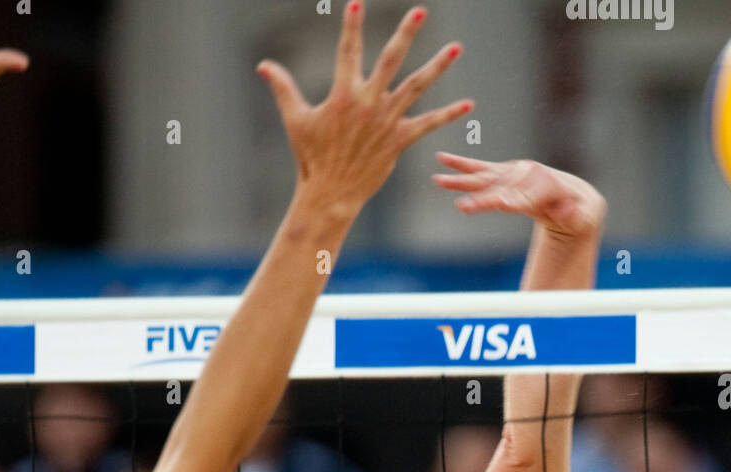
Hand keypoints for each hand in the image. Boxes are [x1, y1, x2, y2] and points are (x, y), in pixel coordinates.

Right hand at [258, 2, 470, 219]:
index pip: (348, 51)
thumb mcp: (295, 120)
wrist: (330, 194)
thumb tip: (263, 65)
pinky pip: (427, 125)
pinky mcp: (399, 141)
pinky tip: (468, 104)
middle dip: (406, 33)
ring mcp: (387, 121)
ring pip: (417, 86)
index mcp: (343, 95)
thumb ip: (282, 88)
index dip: (352, 25)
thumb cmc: (311, 158)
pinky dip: (448, 114)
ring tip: (455, 47)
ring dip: (438, 66)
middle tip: (421, 10)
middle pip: (391, 60)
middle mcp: (368, 103)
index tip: (358, 2)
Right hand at [433, 154, 605, 239]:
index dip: (511, 202)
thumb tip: (568, 212)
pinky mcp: (504, 173)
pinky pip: (479, 169)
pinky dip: (461, 165)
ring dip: (461, 180)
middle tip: (462, 206)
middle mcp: (525, 175)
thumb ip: (575, 215)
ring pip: (483, 177)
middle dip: (481, 198)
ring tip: (438, 179)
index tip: (498, 206)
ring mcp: (513, 173)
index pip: (523, 197)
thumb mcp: (584, 215)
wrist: (574, 195)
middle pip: (498, 188)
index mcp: (544, 185)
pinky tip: (442, 160)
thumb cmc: (580, 210)